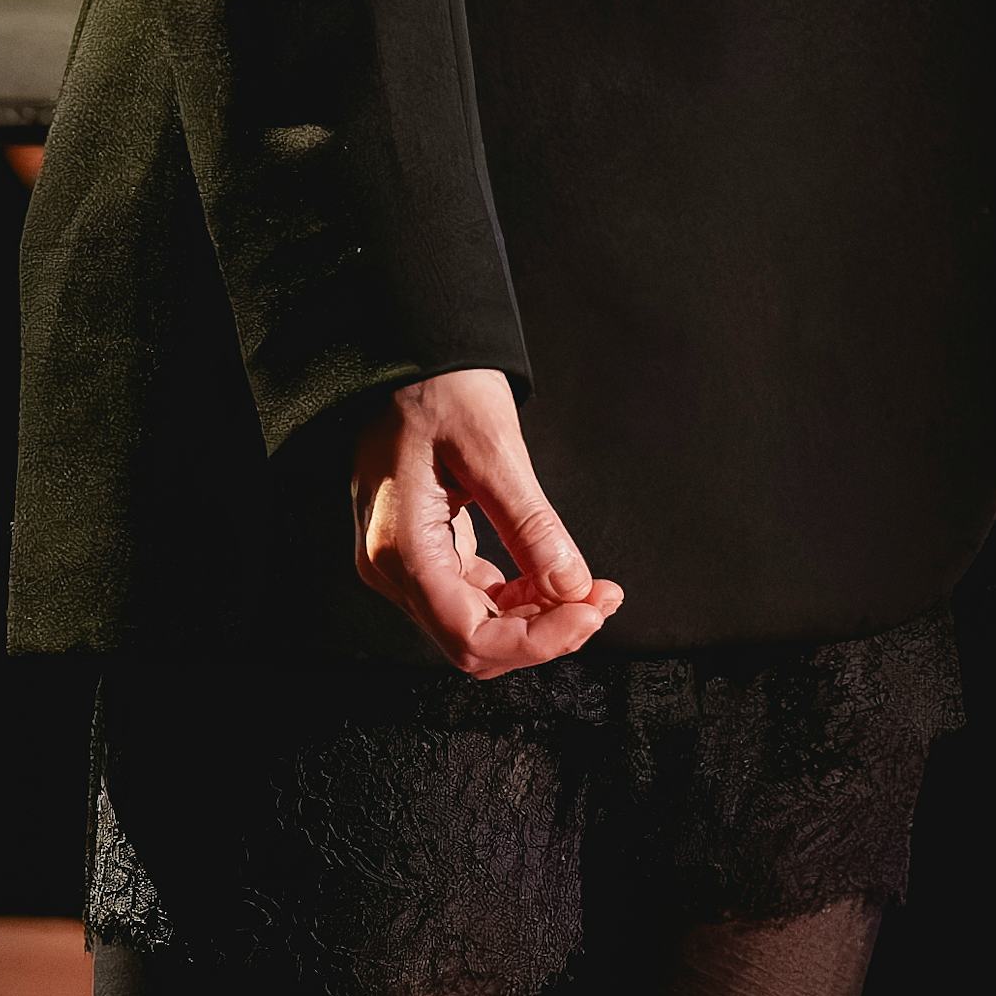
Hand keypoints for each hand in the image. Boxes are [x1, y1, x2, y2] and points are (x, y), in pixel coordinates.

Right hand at [346, 367, 624, 681]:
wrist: (407, 355)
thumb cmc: (436, 386)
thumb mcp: (492, 448)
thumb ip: (530, 525)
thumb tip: (572, 586)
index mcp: (402, 547)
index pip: (471, 635)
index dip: (537, 640)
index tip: (591, 611)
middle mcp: (393, 568)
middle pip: (473, 641)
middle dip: (544, 631)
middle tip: (602, 599)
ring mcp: (403, 563)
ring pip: (475, 625)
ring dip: (536, 618)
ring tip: (590, 587)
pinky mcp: (421, 551)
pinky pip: (471, 596)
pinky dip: (517, 597)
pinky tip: (552, 575)